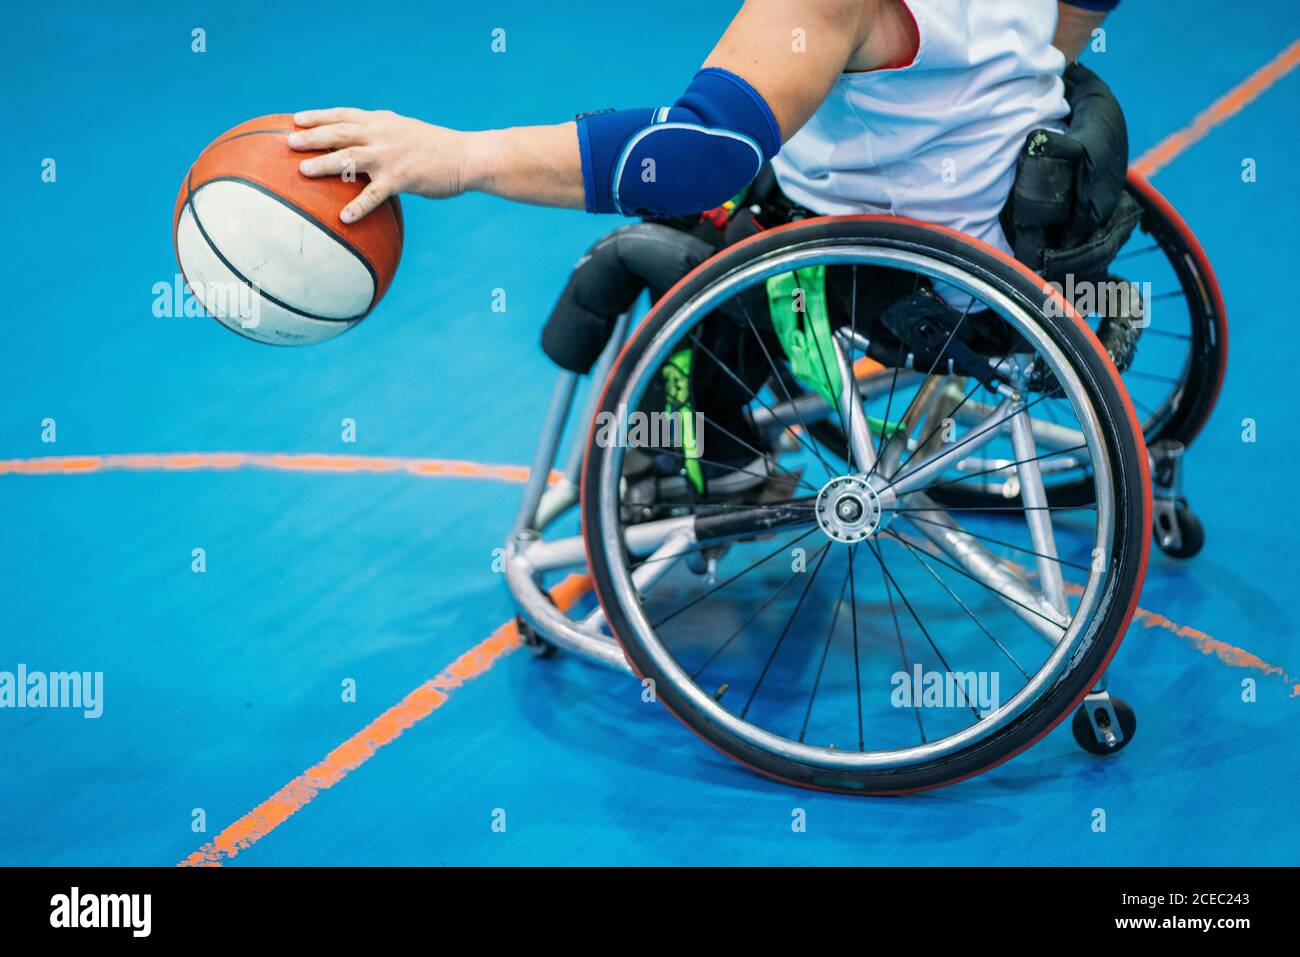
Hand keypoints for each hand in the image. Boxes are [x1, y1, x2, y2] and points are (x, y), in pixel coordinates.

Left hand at [289, 107, 467, 222]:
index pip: (343, 115)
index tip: (296, 119)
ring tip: (302, 171)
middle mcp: (381, 135)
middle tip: (288, 142)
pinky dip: (358, 206)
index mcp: (382, 122)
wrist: (466, 156)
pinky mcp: (401, 179)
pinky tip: (344, 217)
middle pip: (339, 133)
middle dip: (311, 136)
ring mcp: (389, 156)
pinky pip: (374, 195)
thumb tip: (365, 141)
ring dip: (324, 164)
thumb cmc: (438, 148)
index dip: (318, 116)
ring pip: (349, 158)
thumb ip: (384, 133)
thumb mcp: (406, 131)